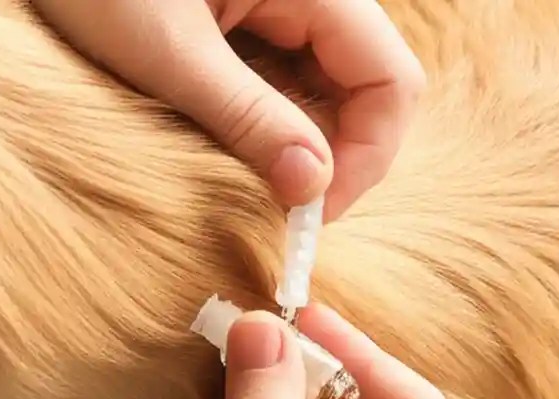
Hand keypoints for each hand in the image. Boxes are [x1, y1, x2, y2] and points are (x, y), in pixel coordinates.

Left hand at [31, 0, 424, 219]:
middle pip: (366, 86)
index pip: (390, 80)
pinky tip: (228, 149)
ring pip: (326, 88)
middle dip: (333, 156)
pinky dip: (267, 121)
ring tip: (248, 186)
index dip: (365, 157)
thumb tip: (313, 188)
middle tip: (279, 213)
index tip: (310, 216)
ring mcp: (280, 3)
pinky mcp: (246, 18)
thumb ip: (246, 116)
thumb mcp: (169, 55)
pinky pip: (283, 78)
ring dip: (298, 144)